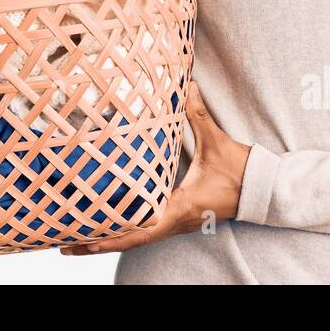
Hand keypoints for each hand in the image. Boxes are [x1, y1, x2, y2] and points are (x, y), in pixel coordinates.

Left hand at [60, 81, 250, 255]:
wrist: (264, 189)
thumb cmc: (240, 169)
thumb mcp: (215, 141)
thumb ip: (197, 114)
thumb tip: (187, 85)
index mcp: (181, 208)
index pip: (141, 230)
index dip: (112, 237)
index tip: (86, 241)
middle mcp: (176, 221)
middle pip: (131, 241)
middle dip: (98, 244)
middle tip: (65, 246)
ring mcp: (178, 223)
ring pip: (138, 239)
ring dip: (109, 241)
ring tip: (78, 240)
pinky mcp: (180, 218)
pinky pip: (148, 230)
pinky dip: (126, 232)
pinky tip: (111, 226)